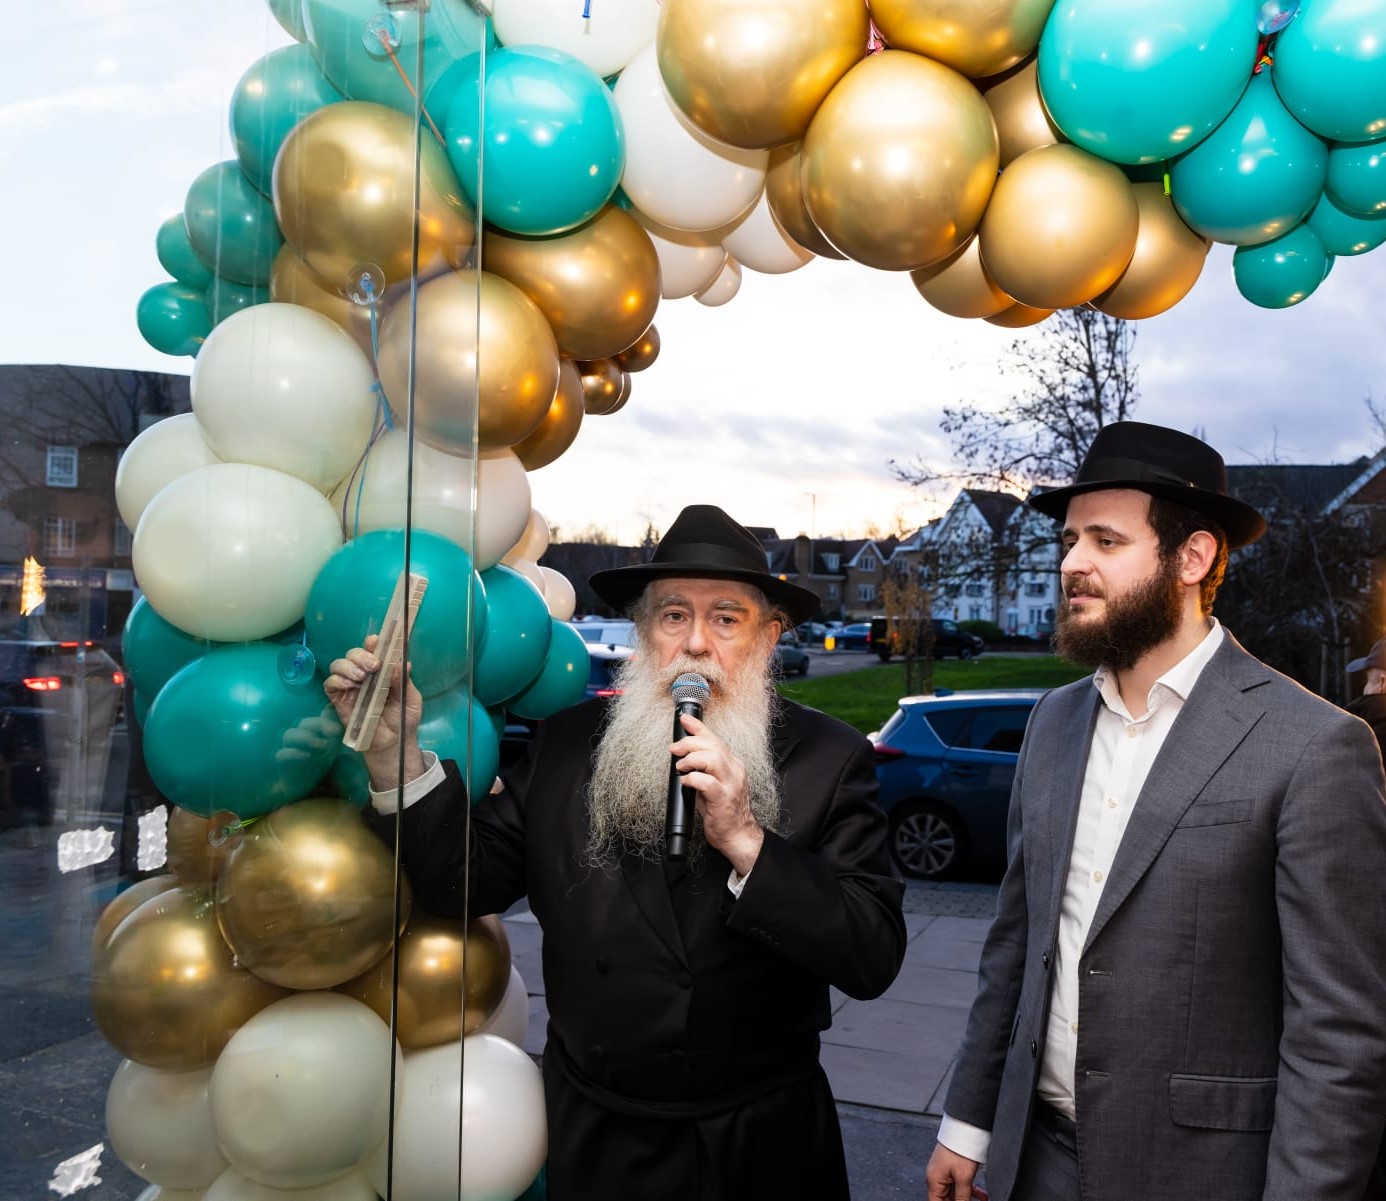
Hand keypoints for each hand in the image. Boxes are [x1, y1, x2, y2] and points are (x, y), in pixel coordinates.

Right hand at [323, 634, 424, 789]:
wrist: (394, 744)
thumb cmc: (403, 718)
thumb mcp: (410, 699)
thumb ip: (404, 681)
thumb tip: (402, 662)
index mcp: (382, 669)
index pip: (374, 649)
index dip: (373, 642)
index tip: (376, 641)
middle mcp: (364, 674)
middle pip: (354, 654)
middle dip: (361, 654)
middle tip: (373, 665)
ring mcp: (351, 687)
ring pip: (339, 665)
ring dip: (348, 666)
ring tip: (361, 676)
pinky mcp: (339, 701)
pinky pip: (330, 685)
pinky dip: (336, 680)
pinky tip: (348, 684)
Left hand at [672, 712, 763, 875]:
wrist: (737, 834)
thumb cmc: (722, 809)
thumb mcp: (713, 783)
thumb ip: (703, 768)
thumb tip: (682, 754)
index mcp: (733, 764)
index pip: (716, 739)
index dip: (699, 727)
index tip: (684, 719)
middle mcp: (734, 770)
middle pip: (713, 745)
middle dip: (690, 743)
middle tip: (674, 749)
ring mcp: (731, 784)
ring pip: (712, 758)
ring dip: (691, 759)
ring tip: (680, 767)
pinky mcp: (723, 799)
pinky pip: (706, 782)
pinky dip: (692, 779)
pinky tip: (685, 782)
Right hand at [926, 1143, 982, 1200]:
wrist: (965, 1128)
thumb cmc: (959, 1149)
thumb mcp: (963, 1178)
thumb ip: (962, 1197)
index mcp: (933, 1180)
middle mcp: (937, 1177)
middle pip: (946, 1199)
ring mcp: (945, 1172)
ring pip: (955, 1194)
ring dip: (967, 1199)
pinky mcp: (953, 1168)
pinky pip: (960, 1185)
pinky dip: (970, 1192)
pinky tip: (982, 1196)